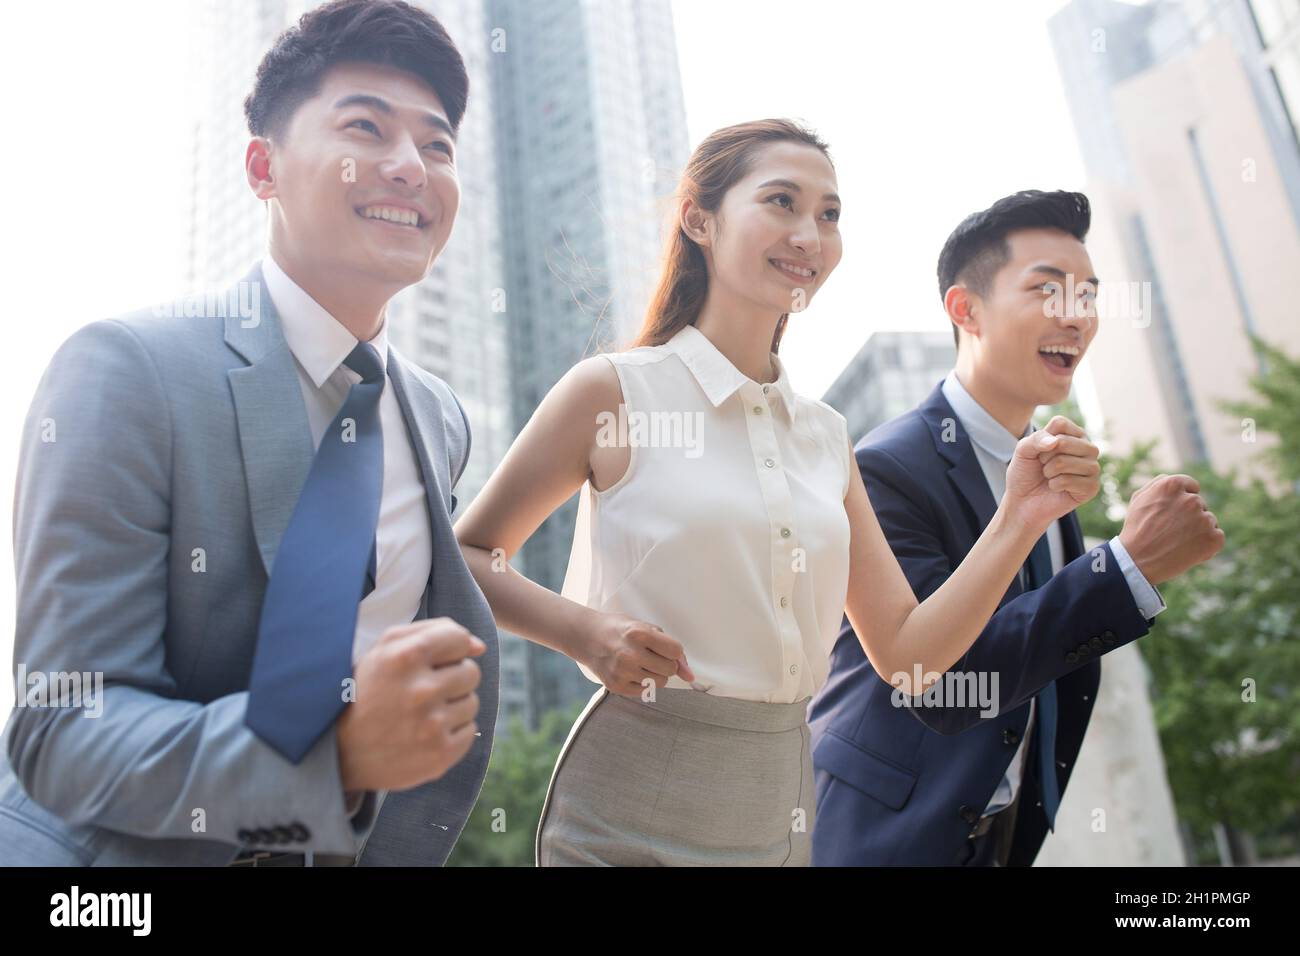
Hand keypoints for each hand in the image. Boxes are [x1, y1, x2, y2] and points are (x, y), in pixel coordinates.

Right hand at [336, 617, 484, 792]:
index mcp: (405, 657)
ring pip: (472, 702)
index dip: (448, 650)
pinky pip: (471, 731)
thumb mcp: (385, 649)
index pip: (459, 639)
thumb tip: (479, 646)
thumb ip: (433, 632)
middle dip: (451, 678)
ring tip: (421, 714)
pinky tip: (425, 734)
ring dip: (452, 706)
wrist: (340, 751)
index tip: (430, 662)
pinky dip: (452, 732)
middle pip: (471, 671)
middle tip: (422, 691)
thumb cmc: (367, 690)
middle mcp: (421, 690)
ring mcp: (432, 725)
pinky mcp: (440, 755)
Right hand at [578, 611, 694, 697]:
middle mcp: (630, 654)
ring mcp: (622, 672)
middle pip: (670, 669)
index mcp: (639, 633)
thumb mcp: (645, 628)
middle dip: (666, 663)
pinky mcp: (616, 686)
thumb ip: (670, 648)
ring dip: (656, 674)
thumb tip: (690, 676)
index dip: (673, 651)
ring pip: (660, 683)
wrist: (587, 637)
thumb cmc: (620, 630)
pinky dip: (643, 683)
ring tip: (641, 663)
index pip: (675, 651)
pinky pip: (645, 691)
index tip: (663, 648)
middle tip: (651, 656)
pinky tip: (632, 671)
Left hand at [1003, 415, 1100, 534]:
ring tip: (1050, 477)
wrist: (1022, 501)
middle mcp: (1088, 448)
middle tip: (1043, 466)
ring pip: (1066, 462)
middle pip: (1064, 442)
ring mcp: (1092, 468)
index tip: (1039, 452)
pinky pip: (1070, 481)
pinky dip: (1055, 485)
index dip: (1042, 439)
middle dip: (1045, 457)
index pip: (1060, 423)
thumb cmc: (1025, 473)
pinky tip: (1056, 488)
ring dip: (1049, 471)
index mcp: (1074, 434)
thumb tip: (1055, 442)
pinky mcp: (1092, 487)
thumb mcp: (1023, 450)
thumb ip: (1036, 439)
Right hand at [1118, 474, 1223, 584]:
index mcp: (1173, 485)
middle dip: (1189, 515)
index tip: (1173, 513)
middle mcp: (1191, 499)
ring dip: (1198, 529)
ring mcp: (1204, 519)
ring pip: (1208, 520)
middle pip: (1200, 504)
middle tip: (1170, 531)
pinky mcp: (1214, 538)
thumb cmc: (1137, 529)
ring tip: (1177, 542)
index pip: (1191, 486)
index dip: (1182, 500)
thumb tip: (1179, 482)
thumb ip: (1160, 483)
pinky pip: (1217, 536)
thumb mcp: (1140, 499)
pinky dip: (1207, 544)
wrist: (1138, 561)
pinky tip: (1188, 550)